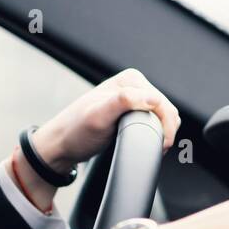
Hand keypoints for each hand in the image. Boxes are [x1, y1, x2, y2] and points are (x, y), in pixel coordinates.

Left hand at [32, 68, 181, 174]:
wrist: (62, 145)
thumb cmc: (76, 132)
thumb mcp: (98, 116)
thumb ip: (123, 102)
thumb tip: (151, 98)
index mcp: (130, 80)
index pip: (162, 101)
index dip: (165, 125)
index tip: (161, 144)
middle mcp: (134, 85)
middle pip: (166, 109)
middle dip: (165, 130)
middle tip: (156, 149)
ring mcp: (134, 99)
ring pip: (164, 117)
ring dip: (162, 133)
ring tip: (150, 146)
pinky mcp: (132, 113)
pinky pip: (156, 122)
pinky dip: (157, 134)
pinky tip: (147, 143)